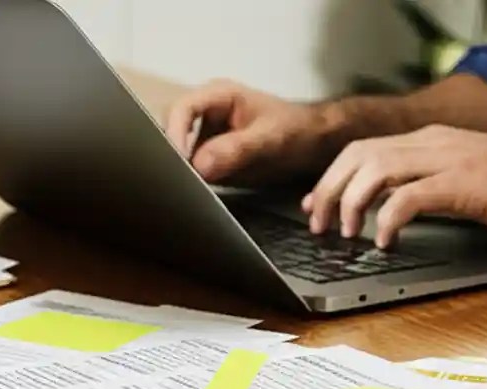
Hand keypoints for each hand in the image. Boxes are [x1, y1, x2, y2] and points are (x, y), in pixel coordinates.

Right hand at [165, 79, 335, 185]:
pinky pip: (192, 171)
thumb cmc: (296, 131)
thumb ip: (237, 148)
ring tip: (182, 190)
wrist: (314, 145)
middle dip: (171, 155)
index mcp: (218, 95)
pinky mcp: (210, 159)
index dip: (174, 135)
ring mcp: (206, 137)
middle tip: (176, 181)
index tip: (179, 162)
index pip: (181, 109)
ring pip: (178, 154)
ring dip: (179, 172)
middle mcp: (206, 114)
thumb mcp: (270, 138)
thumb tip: (200, 165)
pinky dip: (190, 183)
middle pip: (172, 131)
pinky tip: (193, 195)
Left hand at [302, 125, 486, 247]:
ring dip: (351, 203)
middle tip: (319, 223)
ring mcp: (446, 161)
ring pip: (375, 171)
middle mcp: (433, 144)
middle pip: (359, 156)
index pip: (365, 149)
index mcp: (432, 141)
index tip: (317, 203)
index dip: (334, 176)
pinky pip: (407, 199)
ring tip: (345, 233)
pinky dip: (386, 219)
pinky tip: (383, 241)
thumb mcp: (467, 175)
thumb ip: (432, 182)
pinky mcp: (460, 185)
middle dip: (331, 189)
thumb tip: (397, 206)